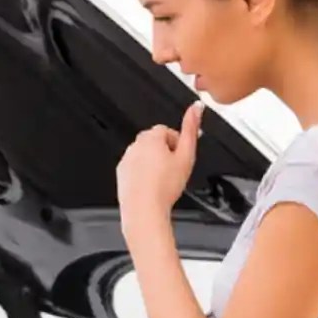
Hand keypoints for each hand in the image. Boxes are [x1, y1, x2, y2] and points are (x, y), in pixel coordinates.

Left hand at [116, 100, 202, 241]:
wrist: (144, 209)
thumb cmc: (164, 186)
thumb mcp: (186, 156)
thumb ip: (191, 129)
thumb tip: (196, 108)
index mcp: (151, 138)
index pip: (166, 130)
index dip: (177, 143)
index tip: (181, 156)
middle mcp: (135, 145)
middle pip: (154, 141)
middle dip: (165, 151)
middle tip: (174, 168)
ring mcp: (126, 158)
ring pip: (144, 153)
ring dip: (154, 161)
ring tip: (163, 178)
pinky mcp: (121, 171)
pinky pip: (135, 166)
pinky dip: (143, 171)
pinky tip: (152, 183)